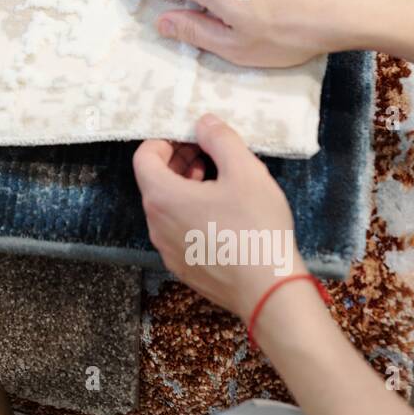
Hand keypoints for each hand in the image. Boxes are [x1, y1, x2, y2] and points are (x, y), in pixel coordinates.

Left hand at [134, 114, 305, 320]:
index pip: (144, 157)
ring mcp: (167, 250)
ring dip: (185, 188)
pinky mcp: (182, 267)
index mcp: (162, 197)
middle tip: (209, 156)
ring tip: (218, 183)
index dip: (165, 141)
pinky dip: (190, 214)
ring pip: (166, 208)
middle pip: (153, 182)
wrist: (269, 291)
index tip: (192, 138)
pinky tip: (223, 215)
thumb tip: (203, 123)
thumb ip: (220, 139)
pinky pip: (176, 231)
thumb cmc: (256, 227)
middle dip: (177, 162)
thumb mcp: (245, 171)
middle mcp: (155, 224)